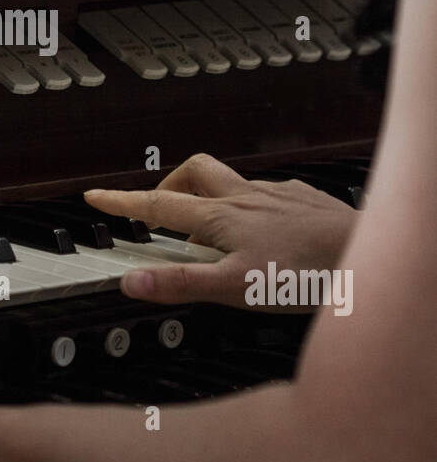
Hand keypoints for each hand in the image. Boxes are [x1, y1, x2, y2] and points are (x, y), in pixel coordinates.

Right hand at [85, 152, 356, 309]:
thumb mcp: (234, 288)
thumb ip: (180, 284)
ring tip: (208, 223)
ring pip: (230, 180)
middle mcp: (244, 197)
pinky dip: (252, 204)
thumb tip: (131, 282)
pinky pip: (267, 191)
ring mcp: (275, 195)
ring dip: (210, 193)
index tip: (96, 197)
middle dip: (168, 183)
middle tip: (157, 206)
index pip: (157, 206)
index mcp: (220, 218)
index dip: (122, 203)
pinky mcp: (303, 199)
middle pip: (193, 173)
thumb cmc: (308, 272)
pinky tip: (263, 227)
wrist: (366, 254)